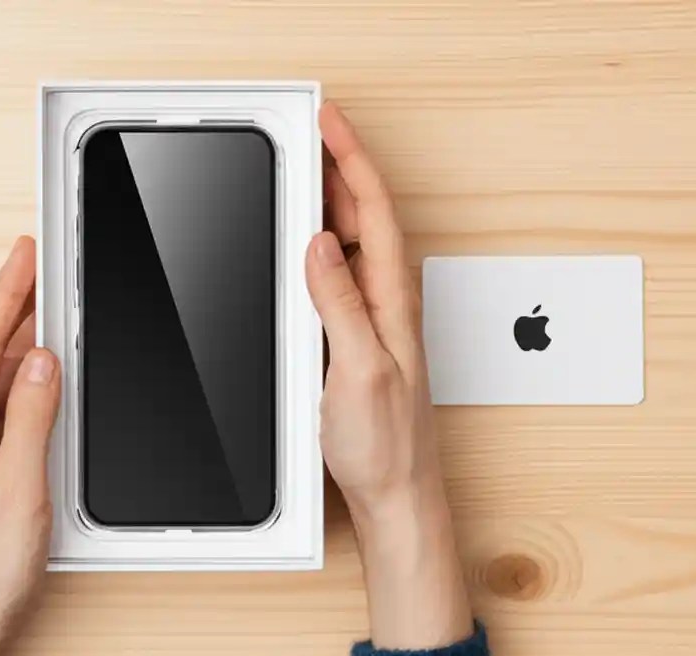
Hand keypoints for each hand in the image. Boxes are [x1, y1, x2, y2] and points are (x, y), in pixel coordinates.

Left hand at [0, 236, 59, 655]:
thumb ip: (31, 416)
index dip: (6, 293)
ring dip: (26, 341)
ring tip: (51, 299)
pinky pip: (7, 406)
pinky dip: (30, 380)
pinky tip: (47, 365)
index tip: (23, 253)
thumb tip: (43, 361)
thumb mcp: (18, 488)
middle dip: (18, 305)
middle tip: (43, 260)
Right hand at [308, 102, 473, 648]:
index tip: (328, 121)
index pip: (373, 209)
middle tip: (306, 130)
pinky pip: (337, 275)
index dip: (351, 158)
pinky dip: (316, 247)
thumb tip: (318, 245)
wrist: (396, 494)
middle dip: (337, 164)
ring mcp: (371, 318)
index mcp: (392, 300)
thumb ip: (338, 304)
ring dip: (328, 202)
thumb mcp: (359, 369)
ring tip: (299, 171)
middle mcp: (386, 301)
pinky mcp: (355, 337)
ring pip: (348, 242)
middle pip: (362, 214)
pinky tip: (300, 244)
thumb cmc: (385, 445)